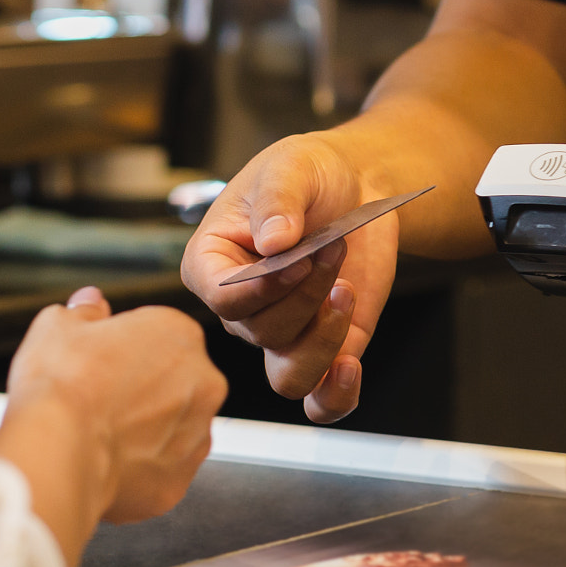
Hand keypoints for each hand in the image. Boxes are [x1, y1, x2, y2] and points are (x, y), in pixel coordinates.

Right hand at [0, 287, 227, 537]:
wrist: (60, 451)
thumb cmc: (61, 383)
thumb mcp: (59, 326)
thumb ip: (85, 310)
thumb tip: (91, 302)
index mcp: (180, 333)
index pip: (156, 335)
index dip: (120, 349)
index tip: (96, 362)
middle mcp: (204, 381)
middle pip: (172, 381)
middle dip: (141, 389)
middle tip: (96, 399)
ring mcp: (198, 433)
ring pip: (171, 427)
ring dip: (145, 429)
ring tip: (98, 433)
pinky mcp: (181, 479)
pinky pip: (161, 468)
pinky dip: (139, 468)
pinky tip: (105, 462)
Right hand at [179, 132, 397, 421]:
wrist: (354, 186)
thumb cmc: (307, 173)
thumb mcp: (290, 166)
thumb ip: (278, 199)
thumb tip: (274, 243)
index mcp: (211, 265)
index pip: (224, 299)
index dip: (265, 286)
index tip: (299, 256)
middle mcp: (241, 309)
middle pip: (264, 332)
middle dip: (308, 291)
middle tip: (333, 245)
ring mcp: (282, 334)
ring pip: (288, 376)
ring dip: (324, 338)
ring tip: (347, 289)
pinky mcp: (325, 347)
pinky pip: (319, 400)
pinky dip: (334, 397)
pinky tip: (351, 366)